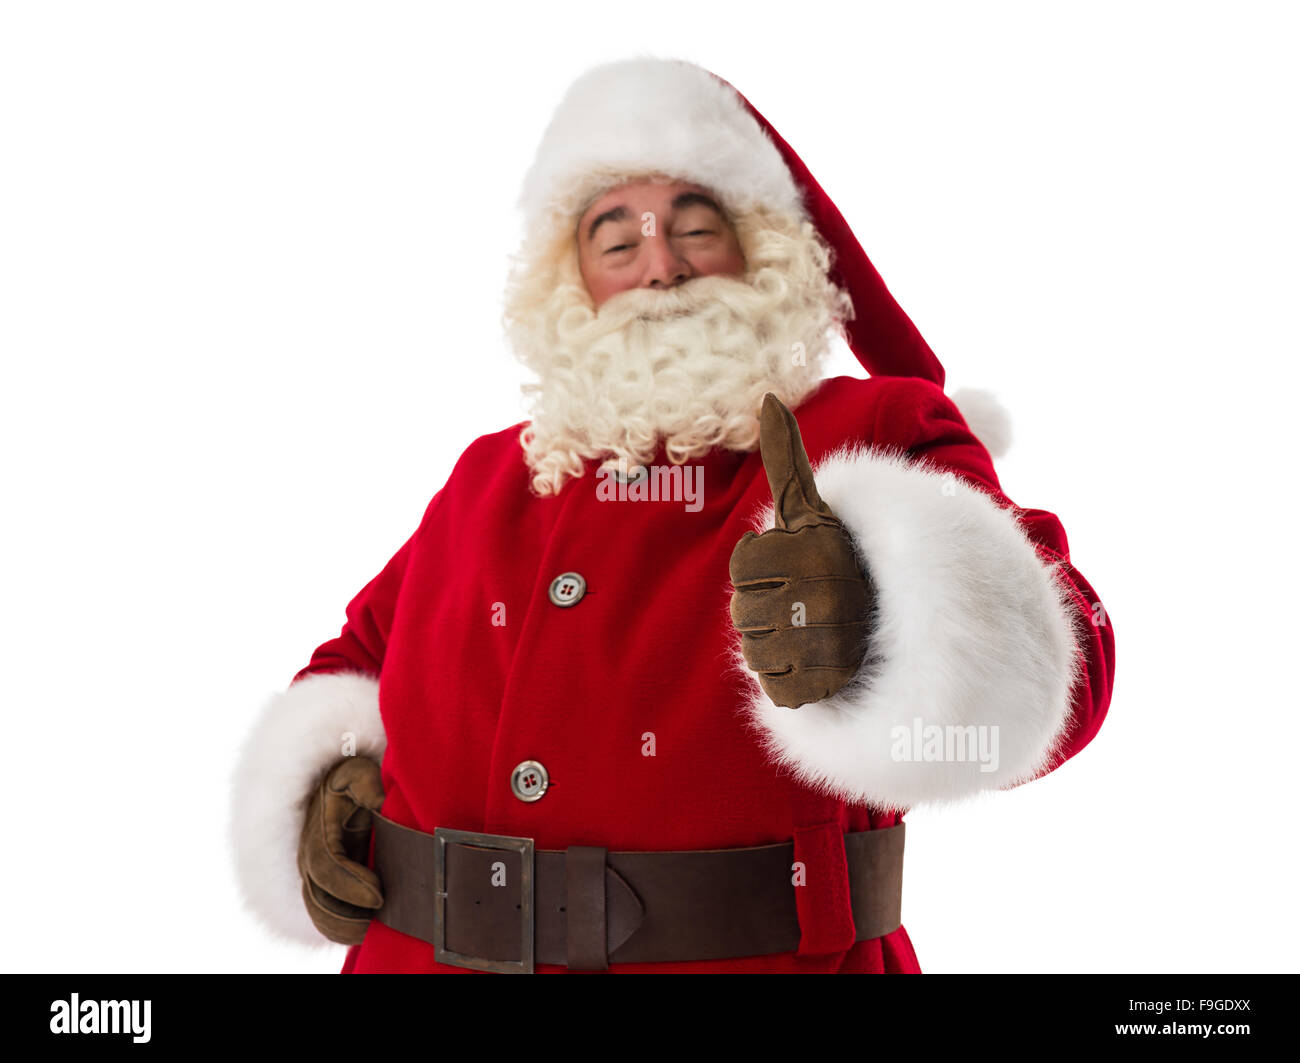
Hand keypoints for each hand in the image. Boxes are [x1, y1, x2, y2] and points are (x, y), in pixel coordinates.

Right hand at [297, 756, 385, 944]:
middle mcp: (310, 852)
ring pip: (317, 909)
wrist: (343, 782)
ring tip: (369, 930)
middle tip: (376, 919)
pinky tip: (360, 933)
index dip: (349, 884)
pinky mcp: (324, 880)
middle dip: (346, 914)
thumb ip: (367, 786)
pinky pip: (322, 912)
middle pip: (317, 896)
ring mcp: (313, 869)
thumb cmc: (355, 776)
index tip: (378, 896)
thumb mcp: (360, 773)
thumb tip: (380, 805)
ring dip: (340, 926)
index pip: (326, 865)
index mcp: (319, 827)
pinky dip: (337, 928)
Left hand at [729, 393, 874, 707]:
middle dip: (763, 610)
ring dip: (775, 646)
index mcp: (817, 556)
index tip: (790, 570)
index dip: (759, 570)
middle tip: (796, 606)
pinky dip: (789, 681)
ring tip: (806, 635)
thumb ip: (789, 463)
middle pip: (745, 615)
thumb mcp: (816, 512)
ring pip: (758, 653)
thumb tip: (768, 401)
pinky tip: (812, 665)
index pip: (747, 568)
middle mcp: (826, 601)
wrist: (907, 629)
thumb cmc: (844, 565)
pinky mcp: (830, 693)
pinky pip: (779, 688)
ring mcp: (828, 650)